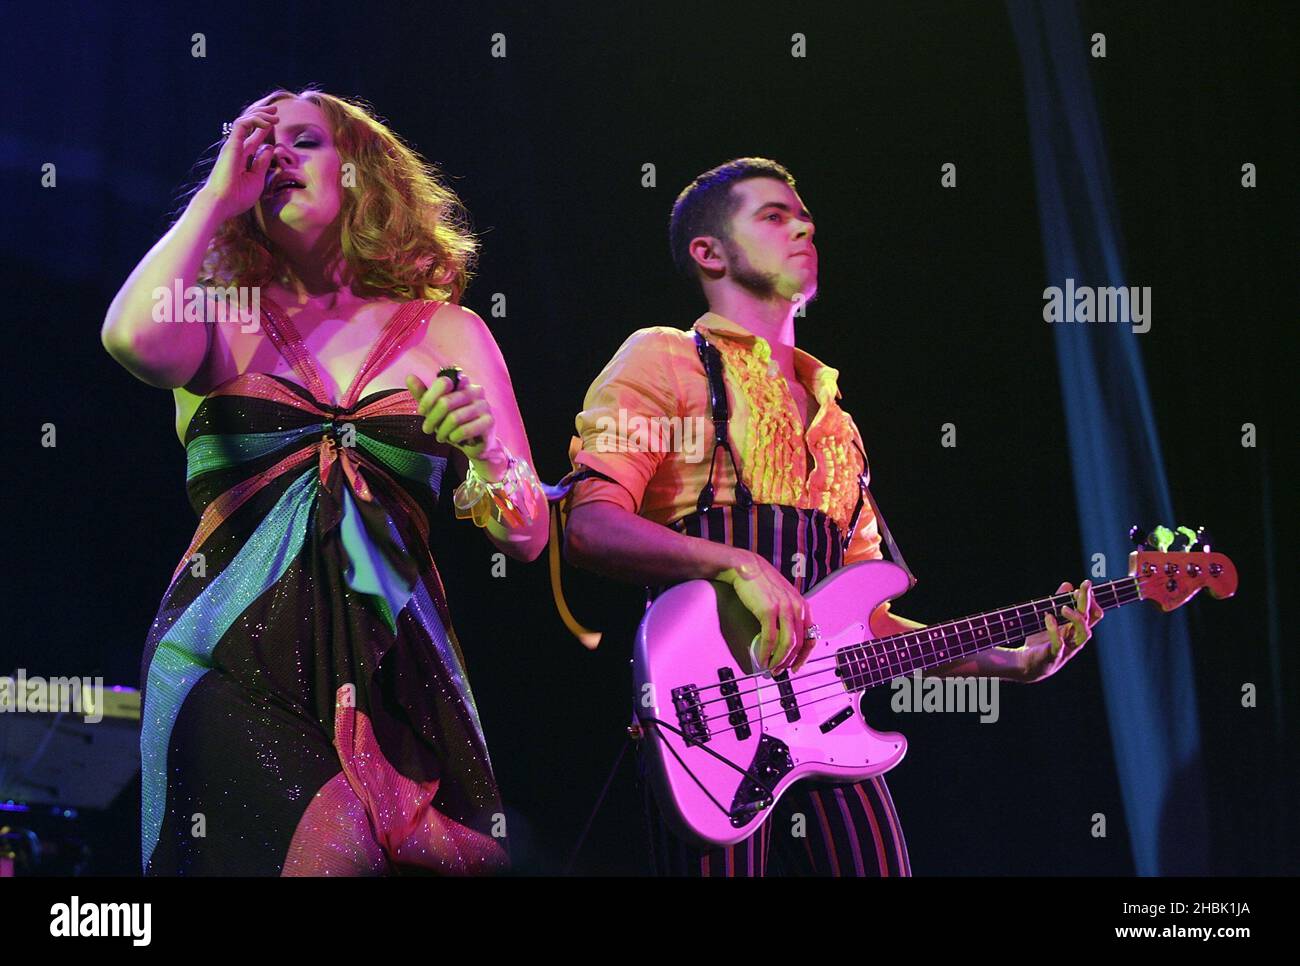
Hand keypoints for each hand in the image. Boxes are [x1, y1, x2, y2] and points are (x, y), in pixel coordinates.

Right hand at [200, 95, 282, 221]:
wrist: (223, 202)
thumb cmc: (238, 197)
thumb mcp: (257, 178)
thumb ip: (262, 162)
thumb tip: (269, 147)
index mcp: (242, 159)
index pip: (253, 139)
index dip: (263, 129)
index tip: (274, 123)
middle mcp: (236, 149)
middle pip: (248, 126)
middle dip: (262, 116)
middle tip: (276, 112)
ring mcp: (233, 146)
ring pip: (245, 121)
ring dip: (260, 115)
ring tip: (274, 114)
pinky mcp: (231, 144)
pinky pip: (242, 124)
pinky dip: (255, 120)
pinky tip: (267, 123)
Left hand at [406, 370, 500, 466]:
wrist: (475, 445)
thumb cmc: (453, 425)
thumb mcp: (435, 410)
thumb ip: (424, 395)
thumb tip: (409, 377)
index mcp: (462, 383)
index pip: (443, 382)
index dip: (428, 398)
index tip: (422, 412)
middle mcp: (476, 390)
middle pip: (445, 402)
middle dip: (432, 419)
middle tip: (427, 429)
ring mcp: (484, 405)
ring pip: (454, 418)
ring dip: (442, 431)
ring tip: (440, 437)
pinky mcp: (489, 421)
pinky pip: (465, 430)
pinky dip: (454, 437)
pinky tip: (454, 439)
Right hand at [722, 551, 813, 673]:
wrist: (745, 567)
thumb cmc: (761, 582)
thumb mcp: (783, 596)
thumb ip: (788, 613)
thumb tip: (785, 638)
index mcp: (803, 605)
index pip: (811, 637)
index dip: (804, 656)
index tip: (796, 667)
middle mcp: (797, 607)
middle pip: (798, 644)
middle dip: (789, 662)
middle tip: (778, 671)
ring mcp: (784, 608)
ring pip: (787, 644)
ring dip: (778, 660)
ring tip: (770, 668)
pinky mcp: (768, 610)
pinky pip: (770, 639)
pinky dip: (766, 652)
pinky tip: (761, 658)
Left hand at [1014, 580, 1102, 682]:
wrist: (1025, 665)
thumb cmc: (1040, 642)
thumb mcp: (1049, 619)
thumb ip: (1058, 602)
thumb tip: (1068, 584)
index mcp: (1076, 631)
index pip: (1093, 614)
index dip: (1092, 600)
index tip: (1085, 585)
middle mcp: (1075, 639)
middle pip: (1090, 620)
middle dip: (1088, 601)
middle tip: (1085, 585)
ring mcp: (1067, 649)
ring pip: (1084, 634)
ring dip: (1076, 618)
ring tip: (1064, 607)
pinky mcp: (1054, 657)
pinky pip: (1059, 644)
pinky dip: (1054, 630)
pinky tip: (1048, 618)